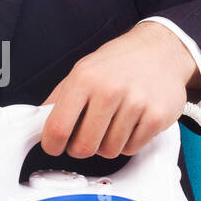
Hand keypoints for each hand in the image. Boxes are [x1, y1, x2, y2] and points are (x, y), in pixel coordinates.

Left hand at [40, 21, 200, 158]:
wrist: (161, 49)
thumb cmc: (119, 62)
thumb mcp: (83, 70)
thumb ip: (59, 99)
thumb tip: (38, 125)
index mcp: (85, 78)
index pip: (58, 127)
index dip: (52, 145)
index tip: (54, 146)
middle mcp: (110, 90)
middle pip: (84, 146)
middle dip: (81, 147)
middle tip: (86, 136)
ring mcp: (136, 103)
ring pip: (109, 151)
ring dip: (107, 144)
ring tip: (112, 123)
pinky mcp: (157, 116)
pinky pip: (131, 148)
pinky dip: (128, 142)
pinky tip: (130, 123)